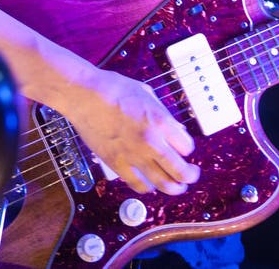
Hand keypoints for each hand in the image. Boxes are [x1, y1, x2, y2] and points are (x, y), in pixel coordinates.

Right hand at [64, 66, 200, 194]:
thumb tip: (176, 130)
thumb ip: (163, 114)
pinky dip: (147, 188)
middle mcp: (151, 142)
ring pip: (161, 184)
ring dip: (173, 188)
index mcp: (161, 121)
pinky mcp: (117, 164)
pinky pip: (137, 185)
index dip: (188, 148)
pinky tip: (150, 186)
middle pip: (179, 170)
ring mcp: (134, 156)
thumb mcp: (148, 94)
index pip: (187, 147)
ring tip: (177, 187)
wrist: (86, 96)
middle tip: (191, 176)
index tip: (185, 148)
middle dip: (189, 176)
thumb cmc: (115, 89)